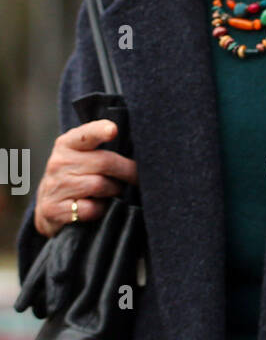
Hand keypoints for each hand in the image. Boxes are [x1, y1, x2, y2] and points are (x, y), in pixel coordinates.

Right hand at [33, 119, 137, 237]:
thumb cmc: (77, 175)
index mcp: (67, 144)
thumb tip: (143, 148)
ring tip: (116, 191)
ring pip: (100, 185)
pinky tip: (100, 206)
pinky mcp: (55, 209)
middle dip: (128, 171)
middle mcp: (59, 162)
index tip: (113, 130)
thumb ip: (103, 148)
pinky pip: (91, 208)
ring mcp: (56, 186)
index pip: (85, 134)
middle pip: (104, 162)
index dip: (100, 131)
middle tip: (138, 177)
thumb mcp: (83, 156)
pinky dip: (101, 209)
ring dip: (115, 190)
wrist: (48, 206)